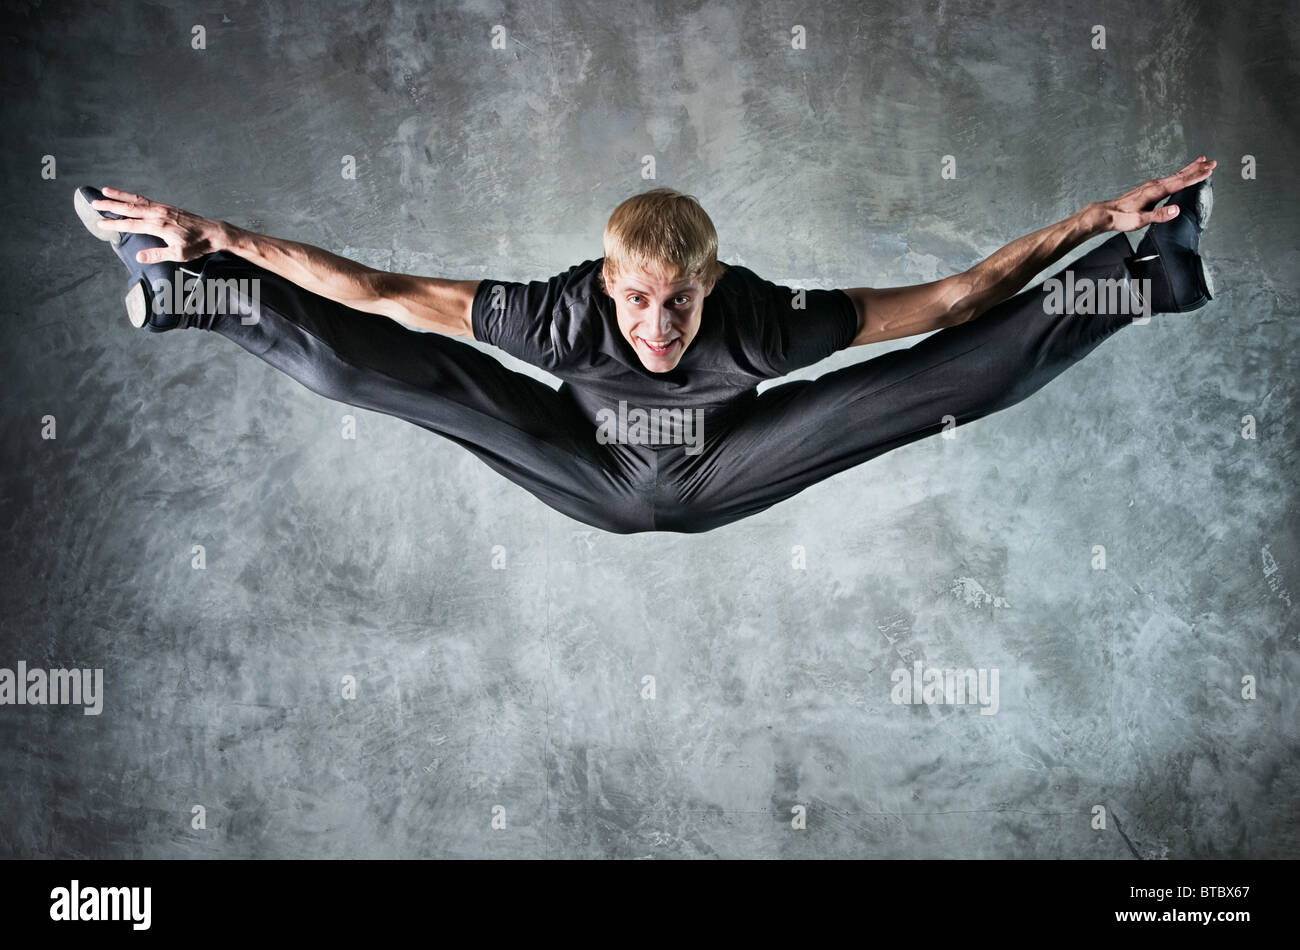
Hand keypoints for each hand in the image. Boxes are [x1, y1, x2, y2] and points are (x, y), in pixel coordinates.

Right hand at [91, 186, 230, 263]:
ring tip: (104, 191)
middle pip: (130, 208)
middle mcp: (158, 214)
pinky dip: (132, 196)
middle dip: (110, 205)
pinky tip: (126, 196)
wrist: (212, 232)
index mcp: (159, 226)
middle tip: (94, 203)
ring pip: (136, 200)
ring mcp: (162, 208)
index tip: (100, 224)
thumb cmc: (197, 245)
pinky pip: (145, 199)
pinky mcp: (166, 206)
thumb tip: (139, 257)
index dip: (114, 224)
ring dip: (119, 195)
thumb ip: (158, 254)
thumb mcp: (179, 254)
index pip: (132, 225)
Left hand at [1090, 156, 1216, 232]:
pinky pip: (1169, 178)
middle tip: (1213, 162)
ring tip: (1202, 161)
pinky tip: (1181, 174)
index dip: (1196, 176)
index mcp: (1155, 191)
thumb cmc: (1122, 218)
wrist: (1106, 214)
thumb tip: (1177, 210)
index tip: (1210, 170)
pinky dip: (1179, 174)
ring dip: (1190, 169)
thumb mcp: (1141, 220)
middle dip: (1197, 168)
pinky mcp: (1149, 188)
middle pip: (1180, 174)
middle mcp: (1155, 185)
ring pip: (1175, 175)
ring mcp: (1151, 185)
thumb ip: (1159, 215)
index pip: (1180, 182)